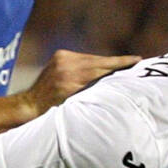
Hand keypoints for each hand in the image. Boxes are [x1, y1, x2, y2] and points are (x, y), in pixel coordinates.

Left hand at [22, 49, 139, 116]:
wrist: (30, 104)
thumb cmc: (53, 112)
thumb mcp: (76, 106)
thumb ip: (93, 94)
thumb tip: (115, 89)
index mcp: (71, 79)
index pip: (103, 68)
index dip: (121, 64)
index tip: (138, 61)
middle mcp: (67, 65)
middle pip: (100, 61)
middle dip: (118, 63)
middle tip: (137, 62)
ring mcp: (62, 58)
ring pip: (92, 58)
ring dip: (106, 63)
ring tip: (124, 65)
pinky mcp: (60, 55)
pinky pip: (83, 58)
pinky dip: (93, 63)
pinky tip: (104, 67)